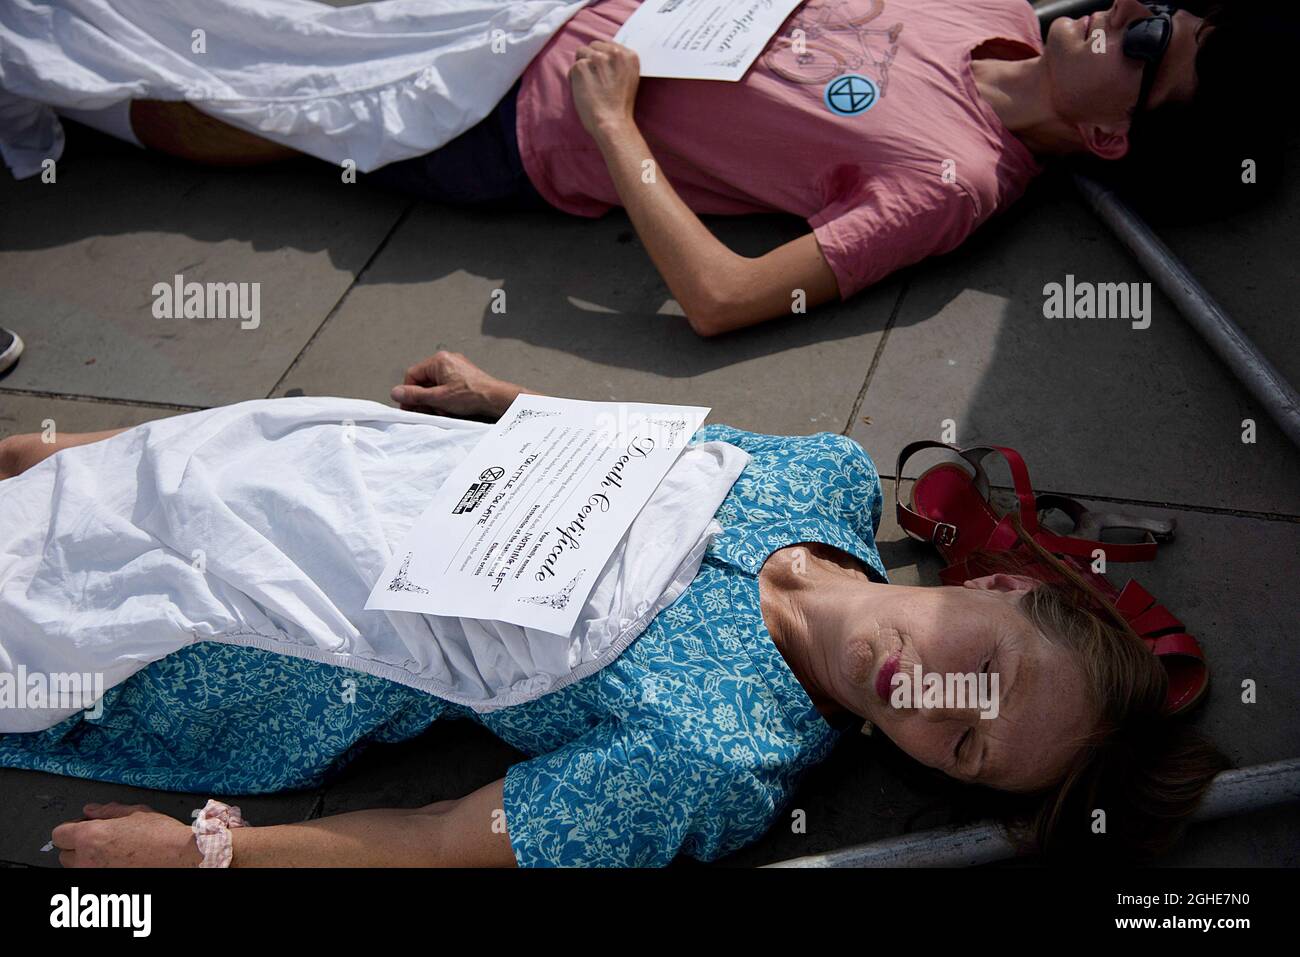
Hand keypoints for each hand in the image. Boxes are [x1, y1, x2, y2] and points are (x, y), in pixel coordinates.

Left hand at [51, 802, 200, 866]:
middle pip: (64, 854)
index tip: (81, 826)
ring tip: (110, 852)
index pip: (58, 834)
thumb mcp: (135, 812)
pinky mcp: (103, 885)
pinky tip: (117, 861)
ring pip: (76, 868)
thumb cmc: (162, 836)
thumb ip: (108, 811)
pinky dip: (99, 868)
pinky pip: (91, 875)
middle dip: (77, 845)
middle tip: (98, 838)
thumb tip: (91, 810)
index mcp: (91, 836)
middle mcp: (87, 859)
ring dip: (86, 860)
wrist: (179, 856)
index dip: (70, 828)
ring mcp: (94, 874)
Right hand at [390, 350, 521, 419]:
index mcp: (438, 360)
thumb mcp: (438, 398)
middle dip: (425, 399)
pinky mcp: (463, 376)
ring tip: (444, 410)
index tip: (409, 407)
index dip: (409, 393)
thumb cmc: (471, 395)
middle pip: (424, 381)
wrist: (496, 399)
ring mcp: (456, 368)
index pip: (412, 376)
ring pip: (435, 386)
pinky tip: (452, 408)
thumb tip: (396, 393)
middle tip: (428, 411)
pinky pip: (446, 387)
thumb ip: (415, 396)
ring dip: (436, 401)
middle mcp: (447, 360)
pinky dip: (445, 399)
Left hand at [569, 40, 640, 139]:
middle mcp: (615, 53)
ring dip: (582, 67)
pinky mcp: (582, 67)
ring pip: (581, 53)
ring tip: (590, 85)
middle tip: (596, 80)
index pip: (608, 44)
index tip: (604, 72)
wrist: (613, 123)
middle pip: (594, 45)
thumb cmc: (620, 107)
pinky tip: (583, 92)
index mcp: (630, 56)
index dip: (603, 58)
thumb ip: (619, 64)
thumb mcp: (629, 79)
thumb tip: (603, 54)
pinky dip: (574, 80)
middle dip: (591, 59)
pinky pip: (572, 68)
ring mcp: (598, 59)